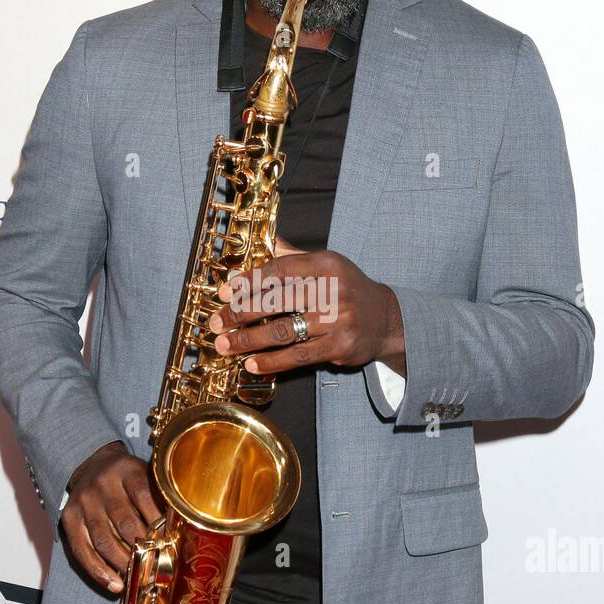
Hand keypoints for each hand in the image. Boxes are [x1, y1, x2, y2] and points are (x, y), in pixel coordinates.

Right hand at [59, 441, 164, 594]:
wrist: (92, 466)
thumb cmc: (128, 479)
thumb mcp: (145, 476)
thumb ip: (159, 498)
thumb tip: (178, 534)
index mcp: (126, 469)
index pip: (144, 496)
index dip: (158, 521)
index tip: (171, 542)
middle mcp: (102, 484)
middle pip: (125, 522)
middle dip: (144, 548)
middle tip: (158, 566)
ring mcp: (83, 502)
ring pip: (104, 540)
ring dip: (123, 564)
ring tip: (138, 578)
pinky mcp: (68, 518)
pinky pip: (82, 550)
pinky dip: (99, 571)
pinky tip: (114, 585)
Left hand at [208, 236, 405, 377]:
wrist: (386, 319)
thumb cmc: (347, 288)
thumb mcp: (327, 264)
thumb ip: (293, 255)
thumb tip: (264, 239)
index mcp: (325, 265)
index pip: (278, 270)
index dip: (248, 282)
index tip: (226, 293)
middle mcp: (332, 290)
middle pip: (275, 301)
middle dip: (240, 313)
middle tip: (217, 323)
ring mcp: (337, 320)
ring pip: (282, 331)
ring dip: (248, 341)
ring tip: (226, 346)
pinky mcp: (339, 347)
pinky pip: (298, 356)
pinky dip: (272, 362)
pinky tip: (252, 364)